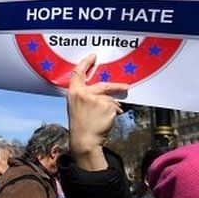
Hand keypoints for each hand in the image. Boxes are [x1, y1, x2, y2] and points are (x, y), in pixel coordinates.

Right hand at [66, 54, 129, 170]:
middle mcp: (83, 93)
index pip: (78, 73)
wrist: (84, 140)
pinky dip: (115, 112)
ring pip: (110, 98)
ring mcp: (95, 99)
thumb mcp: (77, 107)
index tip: (93, 56)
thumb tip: (104, 92)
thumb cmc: (80, 125)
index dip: (85, 63)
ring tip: (109, 116)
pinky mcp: (106, 106)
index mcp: (73, 92)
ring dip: (113, 106)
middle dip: (116, 86)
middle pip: (103, 85)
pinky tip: (109, 119)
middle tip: (125, 86)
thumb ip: (85, 96)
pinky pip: (114, 106)